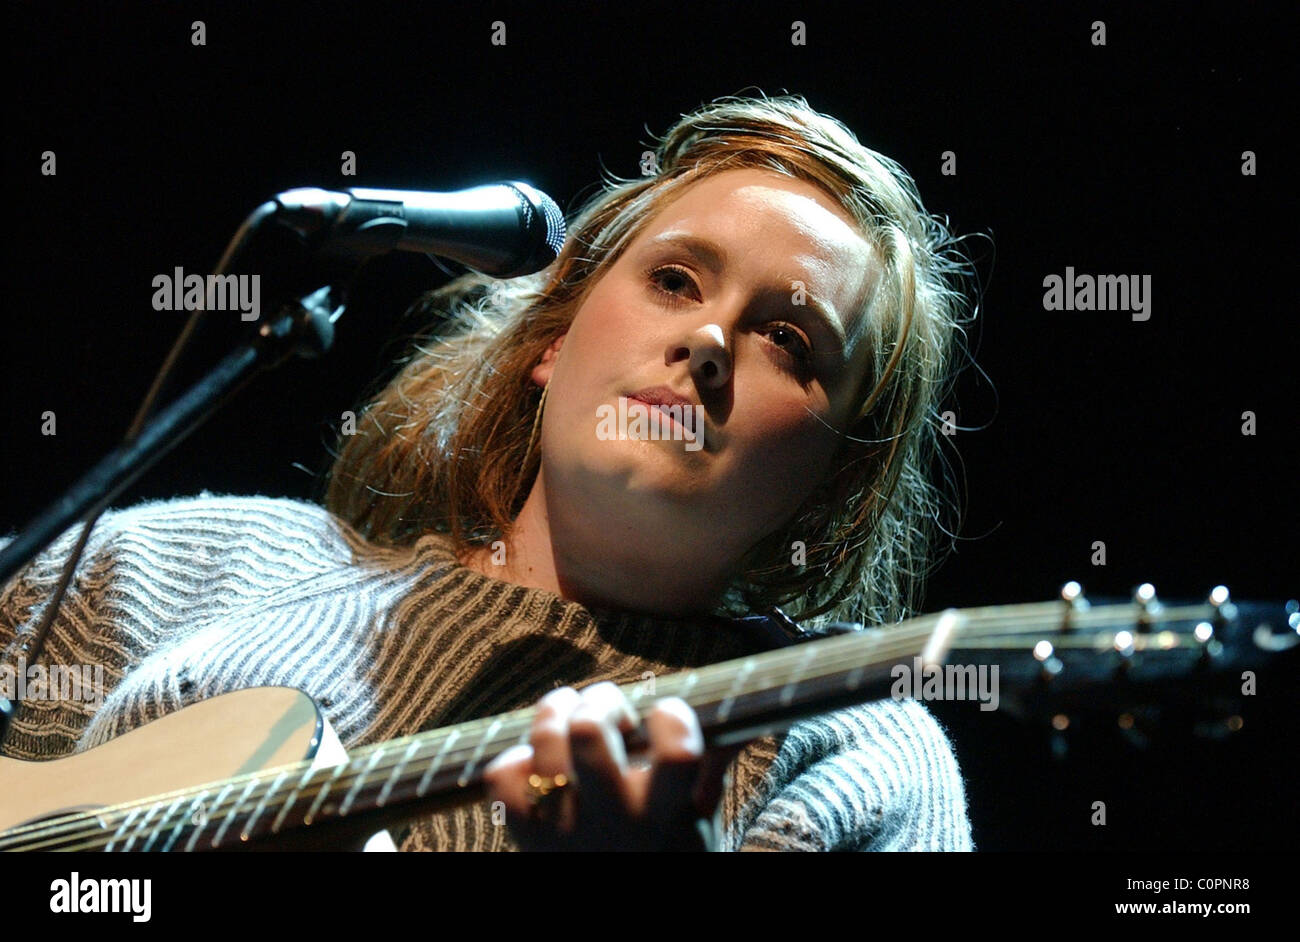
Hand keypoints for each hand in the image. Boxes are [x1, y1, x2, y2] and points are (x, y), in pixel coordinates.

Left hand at [484, 681, 737, 850]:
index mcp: (666, 815)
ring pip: (545, 739)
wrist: (630, 918)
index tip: (668, 714)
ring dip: (557, 709)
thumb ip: (715, 761)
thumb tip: (747, 711)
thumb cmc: (669, 851)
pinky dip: (517, 758)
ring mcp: (564, 829)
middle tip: (614, 710)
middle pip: (590, 730)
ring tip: (571, 710)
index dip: (671, 716)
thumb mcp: (702, 817)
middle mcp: (614, 823)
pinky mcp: (526, 835)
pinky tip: (540, 763)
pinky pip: (503, 777)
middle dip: (601, 700)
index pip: (676, 751)